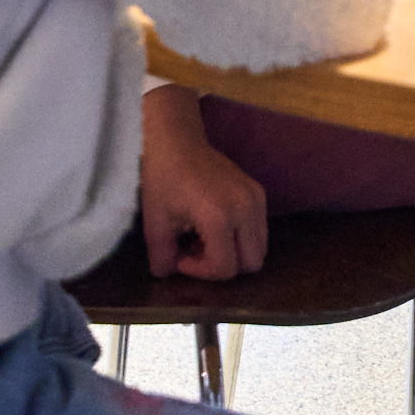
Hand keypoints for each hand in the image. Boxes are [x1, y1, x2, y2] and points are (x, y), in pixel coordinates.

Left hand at [139, 85, 267, 279]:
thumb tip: (168, 274)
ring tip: (205, 239)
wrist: (176, 140)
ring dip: (234, 252)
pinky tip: (215, 226)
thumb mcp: (155, 222)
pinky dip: (241, 237)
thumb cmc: (163, 178)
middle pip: (251, 263)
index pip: (225, 268)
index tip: (181, 257)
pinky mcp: (258, 192)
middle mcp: (246, 208)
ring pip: (259, 248)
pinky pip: (258, 229)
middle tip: (196, 251)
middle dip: (222, 265)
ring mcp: (256, 198)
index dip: (201, 272)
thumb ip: (162, 257)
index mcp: (220, 217)